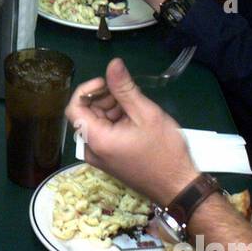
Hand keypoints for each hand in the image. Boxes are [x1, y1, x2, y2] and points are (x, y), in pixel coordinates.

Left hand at [65, 58, 198, 205]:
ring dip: (112, 109)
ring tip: (137, 109)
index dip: (87, 90)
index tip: (108, 83)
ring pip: (97, 122)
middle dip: (104, 99)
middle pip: (86, 113)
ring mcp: (100, 157)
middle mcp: (92, 150)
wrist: (178, 186)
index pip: (74, 107)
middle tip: (129, 95)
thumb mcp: (146, 114)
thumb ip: (125, 88)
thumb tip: (113, 64)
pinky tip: (137, 121)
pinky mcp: (109, 160)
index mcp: (96, 139)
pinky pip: (105, 134)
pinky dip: (116, 122)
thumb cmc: (164, 151)